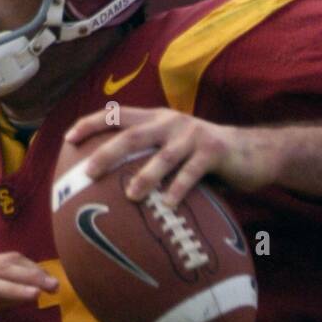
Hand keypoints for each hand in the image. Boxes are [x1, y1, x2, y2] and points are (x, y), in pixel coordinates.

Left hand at [64, 106, 277, 207]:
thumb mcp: (174, 152)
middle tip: (89, 173)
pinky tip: (168, 206)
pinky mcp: (214, 150)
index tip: (68, 139)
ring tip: (131, 195)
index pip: (116, 115)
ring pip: (162, 155)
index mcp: (156, 120)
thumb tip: (110, 189)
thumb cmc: (204, 159)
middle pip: (131, 135)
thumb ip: (148, 160)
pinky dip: (179, 189)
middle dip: (107, 153)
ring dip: (145, 176)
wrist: (253, 152)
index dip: (91, 124)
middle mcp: (171, 123)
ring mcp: (193, 135)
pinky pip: (192, 172)